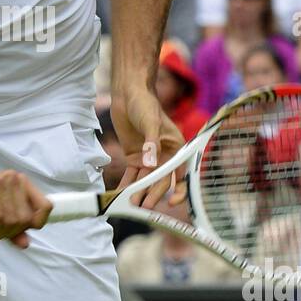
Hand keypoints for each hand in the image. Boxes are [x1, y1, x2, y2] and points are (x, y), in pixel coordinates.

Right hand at [0, 170, 51, 249]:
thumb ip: (14, 230)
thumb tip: (25, 244)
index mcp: (22, 183)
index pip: (46, 206)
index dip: (37, 224)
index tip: (21, 231)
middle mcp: (14, 179)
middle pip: (26, 219)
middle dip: (11, 232)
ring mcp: (0, 182)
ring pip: (11, 220)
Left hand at [111, 84, 185, 209]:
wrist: (128, 94)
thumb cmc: (145, 105)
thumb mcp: (150, 123)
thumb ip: (151, 144)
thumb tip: (151, 164)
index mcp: (175, 147)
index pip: (180, 172)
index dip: (178, 189)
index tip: (172, 201)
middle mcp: (164, 155)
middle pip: (160, 179)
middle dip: (153, 194)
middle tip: (144, 206)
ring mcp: (148, 157)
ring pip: (145, 180)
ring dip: (139, 191)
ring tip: (131, 204)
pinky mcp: (134, 156)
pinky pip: (131, 174)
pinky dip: (126, 184)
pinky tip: (120, 195)